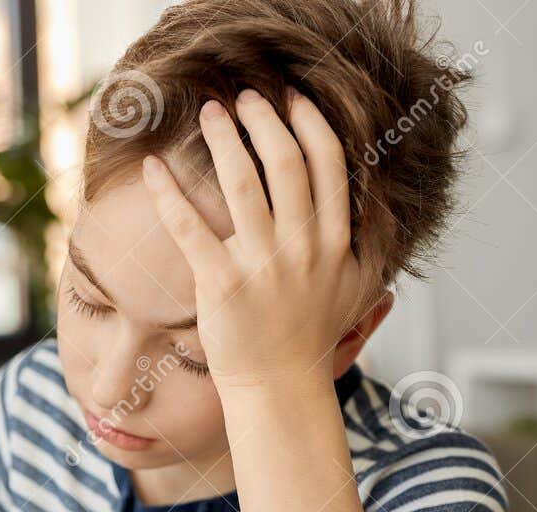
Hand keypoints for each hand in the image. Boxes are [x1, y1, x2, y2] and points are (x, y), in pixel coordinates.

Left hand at [140, 88, 364, 389]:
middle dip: (263, 119)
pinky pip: (188, 225)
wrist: (279, 388)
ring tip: (209, 112)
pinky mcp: (221, 284)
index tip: (291, 99)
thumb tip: (384, 206)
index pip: (328, 165)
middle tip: (243, 98)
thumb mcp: (358, 289)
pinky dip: (167, 191)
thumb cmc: (311, 337)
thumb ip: (372, 245)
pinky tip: (152, 166)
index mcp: (336, 243)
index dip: (308, 123)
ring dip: (222, 137)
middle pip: (284, 162)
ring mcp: (262, 266)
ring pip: (240, 181)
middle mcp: (303, 249)